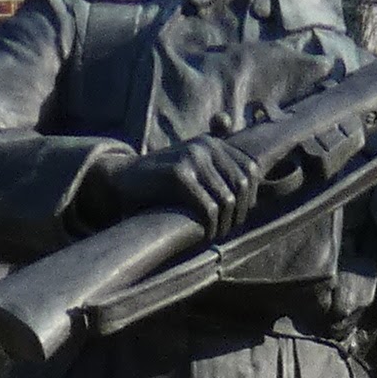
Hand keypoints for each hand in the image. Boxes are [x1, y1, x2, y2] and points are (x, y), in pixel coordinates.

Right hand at [71, 139, 269, 239]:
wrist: (123, 178)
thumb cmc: (161, 181)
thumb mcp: (192, 168)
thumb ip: (219, 170)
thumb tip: (253, 188)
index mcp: (213, 142)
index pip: (250, 170)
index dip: (250, 197)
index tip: (237, 215)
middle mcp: (206, 145)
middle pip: (242, 186)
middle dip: (238, 213)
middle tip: (226, 230)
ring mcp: (192, 158)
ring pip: (227, 200)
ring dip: (224, 224)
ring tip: (214, 234)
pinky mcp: (178, 174)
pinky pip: (208, 208)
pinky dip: (210, 227)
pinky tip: (203, 235)